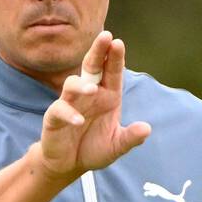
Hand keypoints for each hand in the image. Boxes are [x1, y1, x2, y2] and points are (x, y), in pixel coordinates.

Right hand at [37, 30, 150, 183]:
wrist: (69, 165)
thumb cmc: (92, 148)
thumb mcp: (116, 146)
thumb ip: (131, 138)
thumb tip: (146, 129)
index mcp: (107, 96)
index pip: (112, 72)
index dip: (115, 58)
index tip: (118, 42)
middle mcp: (89, 95)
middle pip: (92, 67)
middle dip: (98, 52)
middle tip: (105, 37)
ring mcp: (70, 104)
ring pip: (72, 85)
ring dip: (82, 86)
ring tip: (92, 90)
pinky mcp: (54, 118)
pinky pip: (60, 111)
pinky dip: (69, 114)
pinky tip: (78, 121)